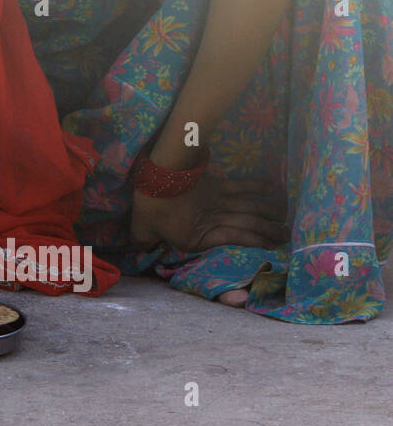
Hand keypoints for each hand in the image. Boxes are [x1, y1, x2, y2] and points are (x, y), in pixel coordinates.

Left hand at [130, 172, 288, 253]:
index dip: (254, 245)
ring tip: (286, 220)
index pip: (234, 241)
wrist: (157, 175)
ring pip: (250, 207)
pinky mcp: (217, 182)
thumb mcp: (142, 229)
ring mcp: (219, 199)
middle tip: (288, 237)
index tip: (272, 250)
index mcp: (200, 235)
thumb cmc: (150, 205)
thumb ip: (143, 241)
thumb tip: (137, 249)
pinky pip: (242, 184)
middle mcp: (215, 218)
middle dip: (270, 232)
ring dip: (269, 213)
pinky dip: (258, 184)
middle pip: (249, 225)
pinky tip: (273, 186)